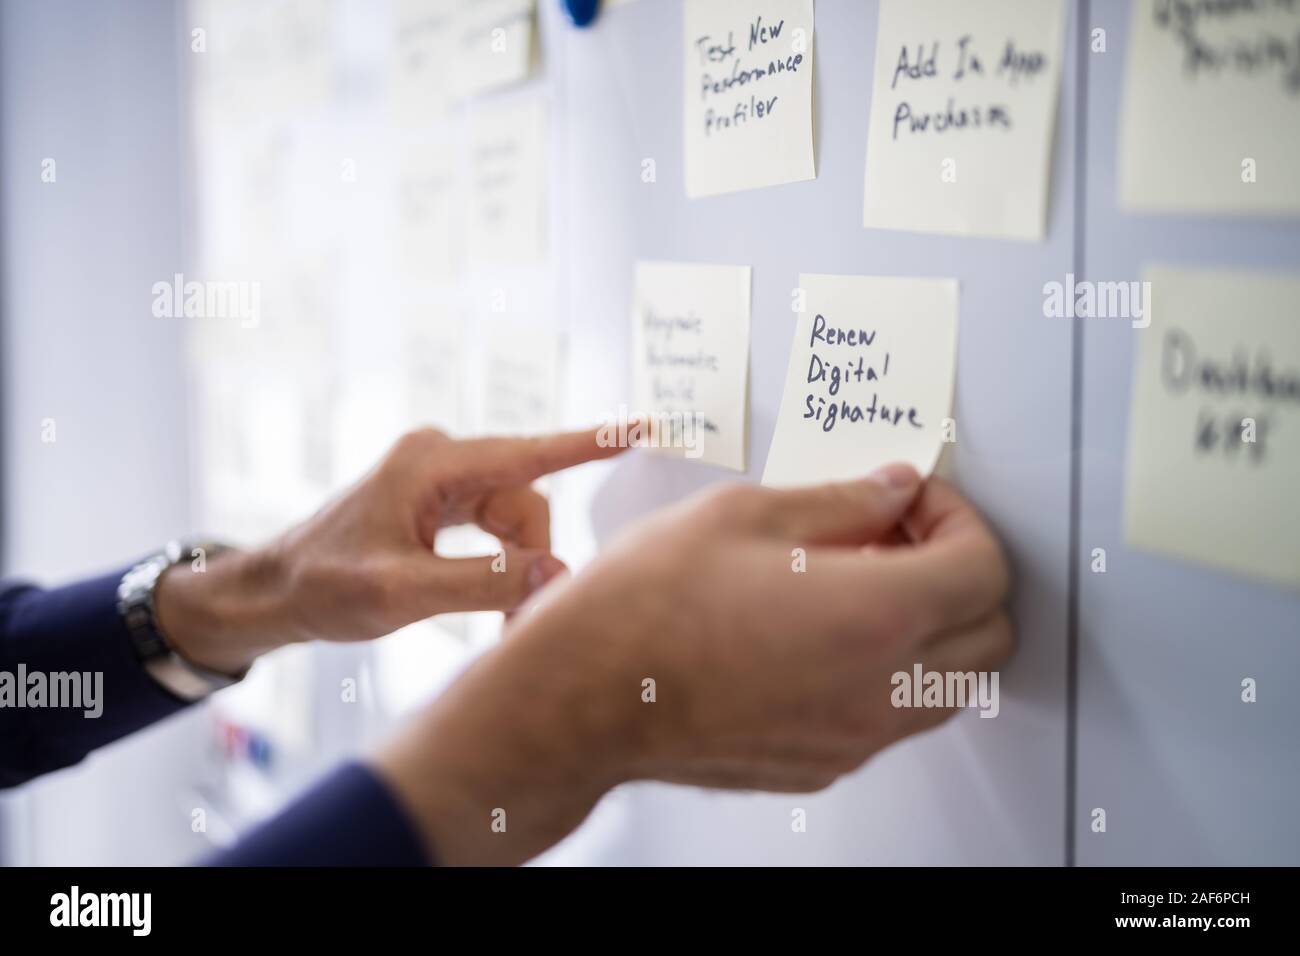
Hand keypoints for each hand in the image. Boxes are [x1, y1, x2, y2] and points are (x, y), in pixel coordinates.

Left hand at [153, 427, 622, 674]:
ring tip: (503, 623)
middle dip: (534, 561)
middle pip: (526, 504)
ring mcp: (439, 480)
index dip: (590, 444)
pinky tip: (495, 600)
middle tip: (519, 623)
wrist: (274, 592)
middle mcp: (441, 460)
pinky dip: (501, 565)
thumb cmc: (324, 587)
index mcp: (432, 464)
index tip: (642, 427)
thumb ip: (483, 582)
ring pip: (515, 521)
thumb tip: (558, 573)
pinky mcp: (437, 502)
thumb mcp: (403, 593)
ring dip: (518, 569)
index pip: (529, 454)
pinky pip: (494, 527)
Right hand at [371, 466, 1012, 864]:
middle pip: (988, 634)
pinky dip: (886, 671)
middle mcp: (879, 689)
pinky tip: (823, 635)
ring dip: (930, 627)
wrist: (581, 698)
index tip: (916, 502)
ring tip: (858, 584)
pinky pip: (891, 718)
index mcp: (873, 615)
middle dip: (960, 573)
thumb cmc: (645, 606)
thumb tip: (892, 491)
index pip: (983, 567)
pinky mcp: (821, 763)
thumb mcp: (746, 515)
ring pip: (949, 685)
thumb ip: (841, 500)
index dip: (959, 519)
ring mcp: (853, 737)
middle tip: (898, 537)